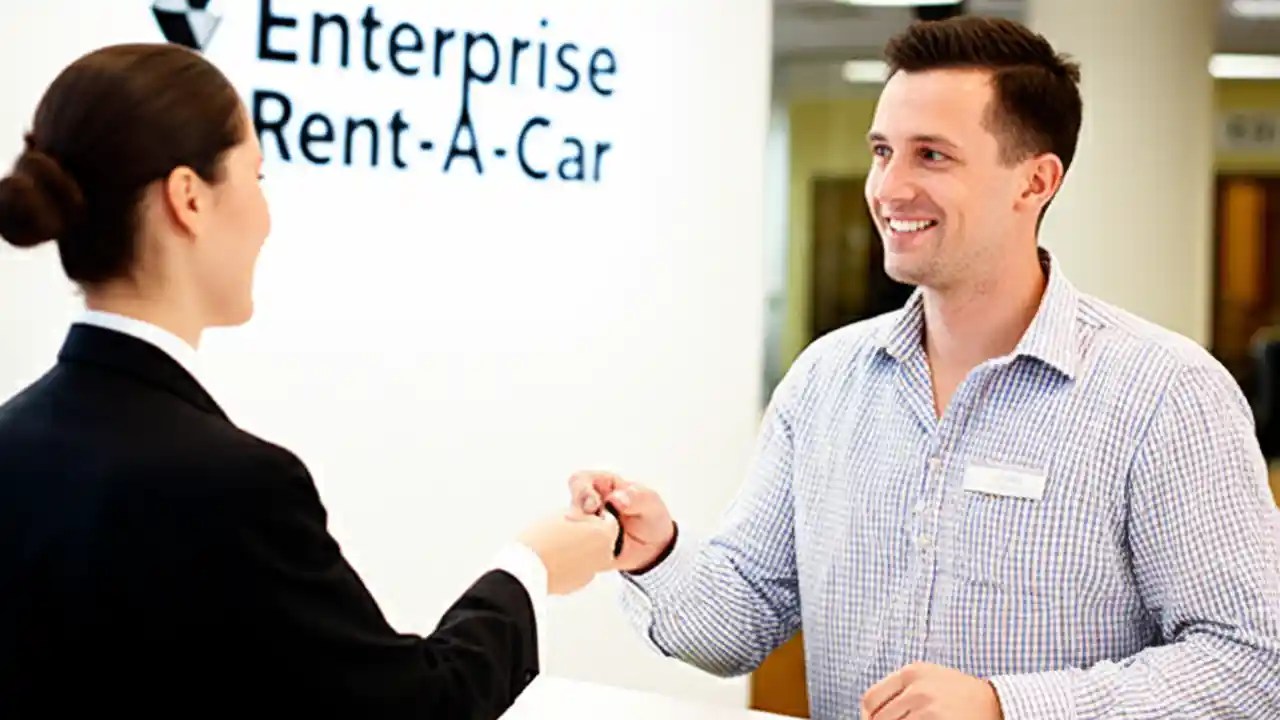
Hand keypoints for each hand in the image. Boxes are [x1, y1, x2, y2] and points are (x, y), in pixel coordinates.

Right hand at [518, 511, 619, 594]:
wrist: (527, 567)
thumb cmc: (543, 538)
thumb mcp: (566, 513)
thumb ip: (583, 514)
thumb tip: (586, 516)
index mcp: (604, 534)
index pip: (609, 521)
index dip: (595, 517)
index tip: (583, 516)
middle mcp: (604, 554)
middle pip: (603, 540)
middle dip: (590, 534)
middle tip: (568, 530)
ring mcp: (592, 571)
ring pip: (592, 555)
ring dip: (582, 549)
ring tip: (559, 545)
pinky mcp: (579, 583)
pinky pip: (581, 569)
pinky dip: (573, 564)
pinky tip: (556, 559)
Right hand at [567, 470, 675, 572]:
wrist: (655, 548)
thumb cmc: (651, 517)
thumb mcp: (651, 503)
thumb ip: (636, 497)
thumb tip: (616, 498)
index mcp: (603, 485)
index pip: (580, 480)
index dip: (582, 490)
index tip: (594, 505)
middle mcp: (589, 503)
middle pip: (569, 504)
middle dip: (578, 513)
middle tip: (593, 522)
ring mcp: (585, 525)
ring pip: (568, 526)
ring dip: (580, 532)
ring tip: (601, 539)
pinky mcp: (585, 546)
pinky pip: (574, 547)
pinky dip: (580, 549)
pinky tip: (595, 552)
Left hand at [861, 662, 1002, 719]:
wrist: (996, 704)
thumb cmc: (959, 694)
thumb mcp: (928, 678)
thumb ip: (901, 689)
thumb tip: (868, 714)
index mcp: (912, 672)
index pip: (870, 699)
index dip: (867, 717)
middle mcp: (918, 689)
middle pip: (880, 719)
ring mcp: (929, 710)